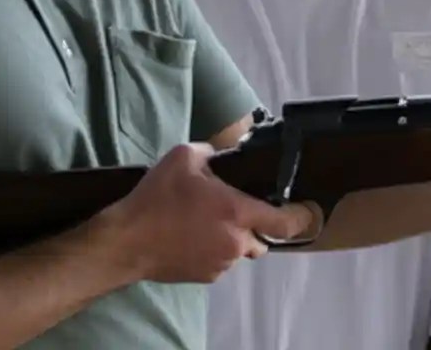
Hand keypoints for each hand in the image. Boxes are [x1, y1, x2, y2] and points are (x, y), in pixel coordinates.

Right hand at [94, 143, 315, 284]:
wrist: (127, 241)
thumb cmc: (157, 198)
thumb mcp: (183, 157)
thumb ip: (212, 152)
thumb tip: (224, 154)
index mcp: (238, 213)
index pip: (285, 223)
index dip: (300, 218)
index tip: (304, 213)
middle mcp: (236, 242)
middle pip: (262, 239)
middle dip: (254, 227)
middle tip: (231, 210)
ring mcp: (221, 264)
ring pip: (239, 251)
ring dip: (231, 239)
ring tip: (205, 223)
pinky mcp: (204, 277)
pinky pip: (220, 263)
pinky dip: (213, 251)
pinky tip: (191, 238)